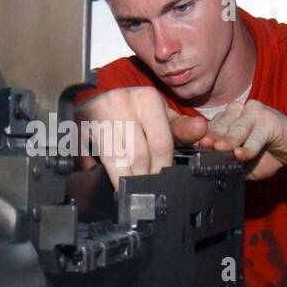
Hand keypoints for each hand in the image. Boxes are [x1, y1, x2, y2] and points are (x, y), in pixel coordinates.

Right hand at [75, 86, 207, 186]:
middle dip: (145, 175)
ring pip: (120, 158)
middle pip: (140, 153)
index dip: (162, 167)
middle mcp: (122, 100)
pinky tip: (115, 180)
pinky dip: (110, 172)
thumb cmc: (132, 115)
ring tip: (132, 188)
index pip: (161, 142)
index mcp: (147, 97)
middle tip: (147, 189)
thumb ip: (182, 129)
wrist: (95, 104)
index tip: (161, 179)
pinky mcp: (83, 126)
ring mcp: (100, 112)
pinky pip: (98, 157)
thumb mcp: (160, 118)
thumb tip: (202, 130)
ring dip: (127, 177)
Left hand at [197, 100, 286, 179]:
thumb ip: (226, 162)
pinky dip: (249, 147)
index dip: (201, 140)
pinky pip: (255, 135)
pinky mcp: (269, 118)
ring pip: (236, 130)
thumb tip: (207, 170)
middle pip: (220, 127)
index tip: (193, 149)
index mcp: (227, 118)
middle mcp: (238, 110)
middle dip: (212, 140)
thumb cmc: (267, 155)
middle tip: (203, 149)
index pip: (210, 129)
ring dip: (228, 142)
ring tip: (220, 150)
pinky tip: (242, 154)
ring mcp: (254, 111)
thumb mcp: (241, 162)